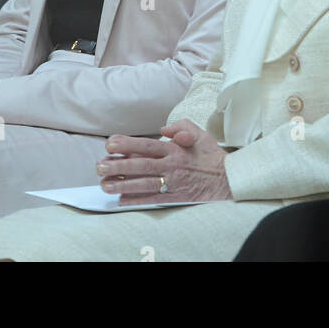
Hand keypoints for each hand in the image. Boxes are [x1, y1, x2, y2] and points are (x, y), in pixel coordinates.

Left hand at [96, 119, 231, 204]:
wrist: (228, 179)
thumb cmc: (210, 155)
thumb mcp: (199, 133)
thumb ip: (181, 126)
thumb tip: (164, 128)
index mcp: (175, 149)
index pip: (147, 145)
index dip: (127, 144)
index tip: (110, 144)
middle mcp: (172, 165)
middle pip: (141, 165)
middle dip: (118, 166)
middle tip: (99, 166)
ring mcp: (173, 183)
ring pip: (144, 184)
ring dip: (123, 185)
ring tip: (105, 185)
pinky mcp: (176, 197)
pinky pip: (153, 200)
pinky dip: (137, 201)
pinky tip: (122, 201)